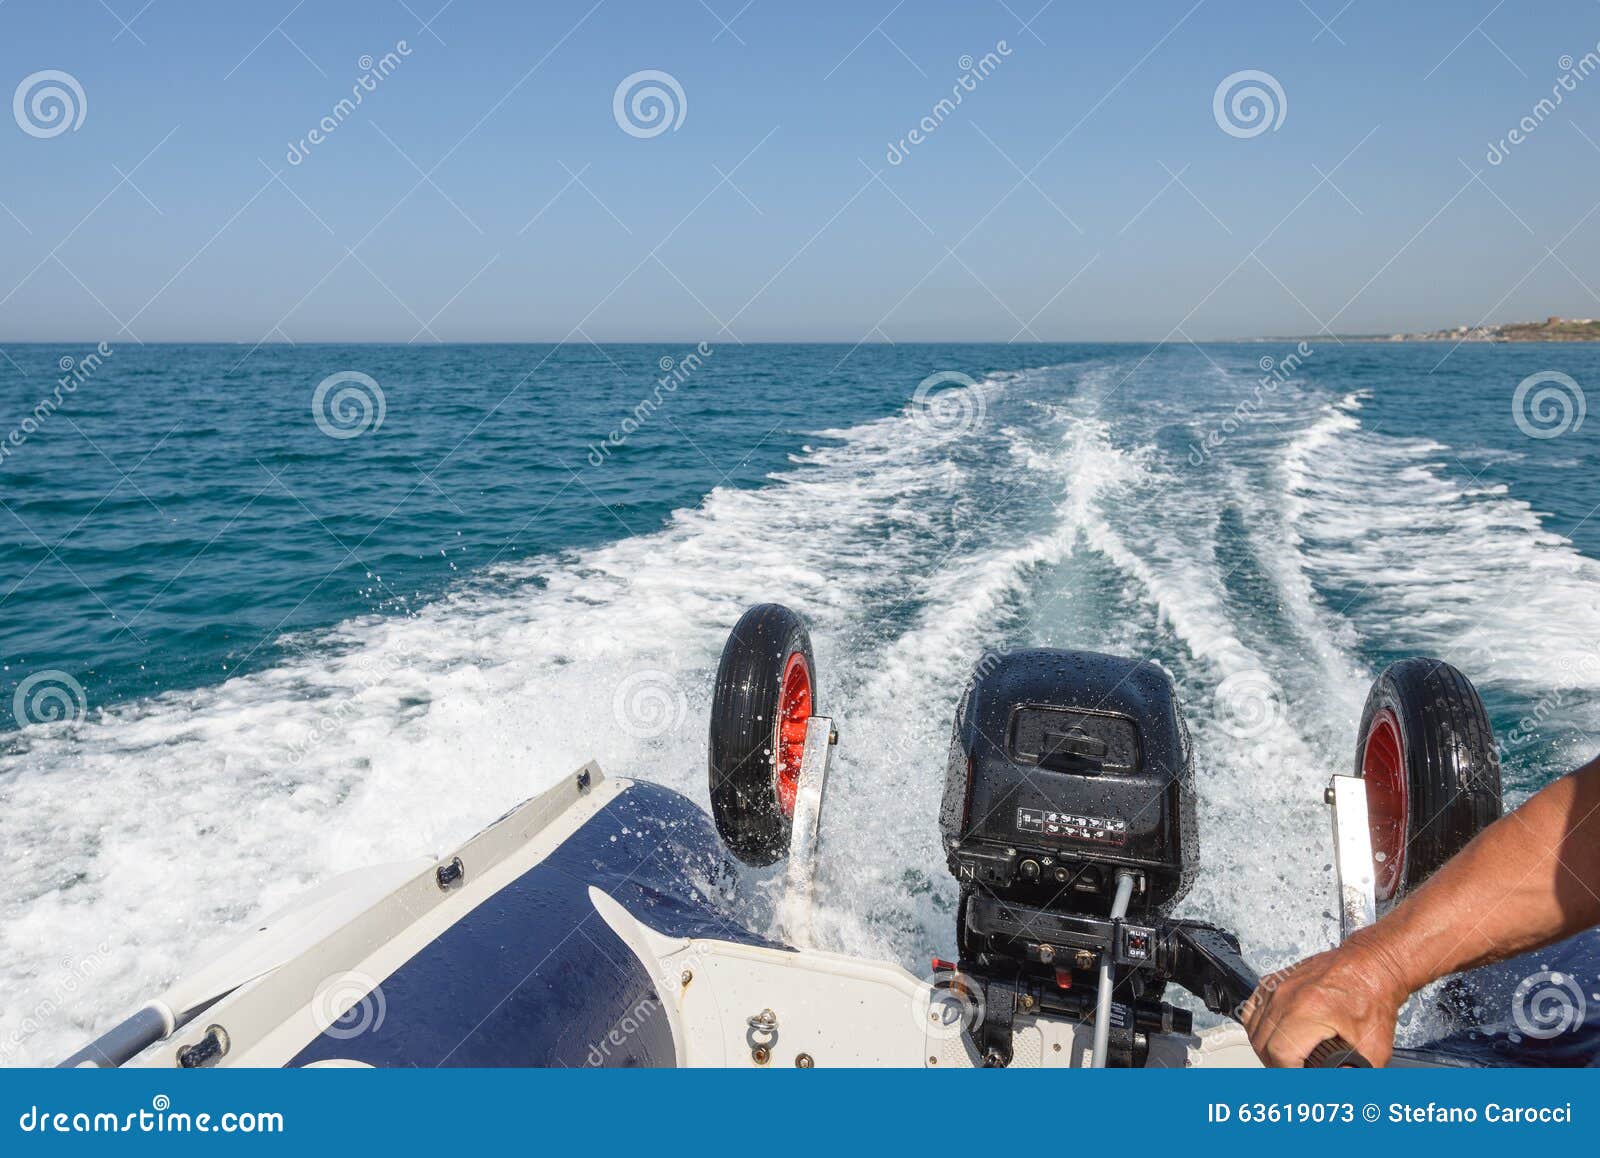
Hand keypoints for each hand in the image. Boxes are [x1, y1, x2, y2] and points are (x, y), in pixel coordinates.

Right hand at [1240, 936, 1411, 1066]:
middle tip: (1293, 1075)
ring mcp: (1278, 986)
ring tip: (1284, 1060)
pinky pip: (1252, 1008)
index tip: (1298, 1081)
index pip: (1280, 1054)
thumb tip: (1341, 1096)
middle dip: (1276, 1066)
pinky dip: (1257, 1027)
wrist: (1371, 964)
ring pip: (1252, 1026)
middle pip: (1262, 1043)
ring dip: (1264, 1049)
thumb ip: (1356, 1075)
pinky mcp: (1275, 981)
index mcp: (1309, 1011)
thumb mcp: (1373, 1047)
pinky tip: (1271, 1036)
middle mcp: (1287, 996)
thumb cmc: (1373, 996)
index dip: (1287, 1074)